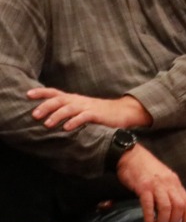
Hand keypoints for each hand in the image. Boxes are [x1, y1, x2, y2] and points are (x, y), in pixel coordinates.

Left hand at [27, 89, 151, 131]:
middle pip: (59, 100)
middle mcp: (78, 101)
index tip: (27, 95)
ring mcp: (87, 107)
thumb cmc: (99, 113)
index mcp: (73, 98)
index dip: (41, 93)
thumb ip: (66, 110)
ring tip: (47, 124)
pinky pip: (84, 117)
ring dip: (57, 116)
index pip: (54, 92)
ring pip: (69, 108)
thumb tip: (46, 117)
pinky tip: (67, 128)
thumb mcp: (81, 108)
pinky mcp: (97, 115)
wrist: (123, 112)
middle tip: (34, 115)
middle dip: (45, 107)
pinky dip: (75, 122)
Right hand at [116, 145, 185, 221]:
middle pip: (178, 206)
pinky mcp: (143, 187)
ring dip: (163, 221)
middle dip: (174, 221)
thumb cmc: (146, 168)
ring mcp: (156, 185)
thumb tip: (173, 207)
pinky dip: (150, 217)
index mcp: (175, 182)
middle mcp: (169, 183)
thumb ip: (169, 189)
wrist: (131, 155)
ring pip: (166, 207)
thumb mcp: (163, 177)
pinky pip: (149, 205)